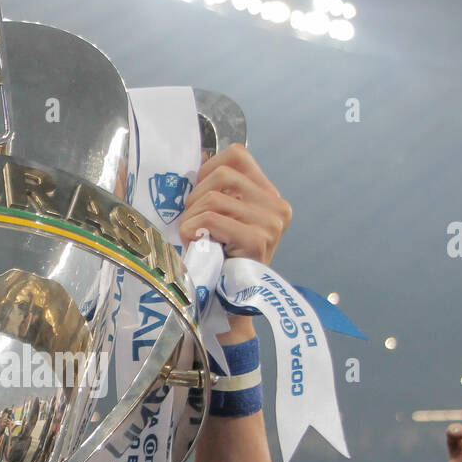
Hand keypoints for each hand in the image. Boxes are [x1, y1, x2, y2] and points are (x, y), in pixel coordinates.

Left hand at [178, 145, 290, 342]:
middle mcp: (277, 206)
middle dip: (196, 196)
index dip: (208, 168)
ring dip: (192, 215)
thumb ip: (213, 190)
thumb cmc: (217, 260)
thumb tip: (184, 161)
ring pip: (214, 197)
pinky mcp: (258, 240)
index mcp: (270, 196)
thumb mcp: (220, 218)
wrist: (228, 306)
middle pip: (223, 173)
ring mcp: (271, 223)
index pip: (238, 155)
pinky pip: (213, 218)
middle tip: (191, 221)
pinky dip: (194, 228)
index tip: (196, 193)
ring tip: (193, 235)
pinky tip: (194, 242)